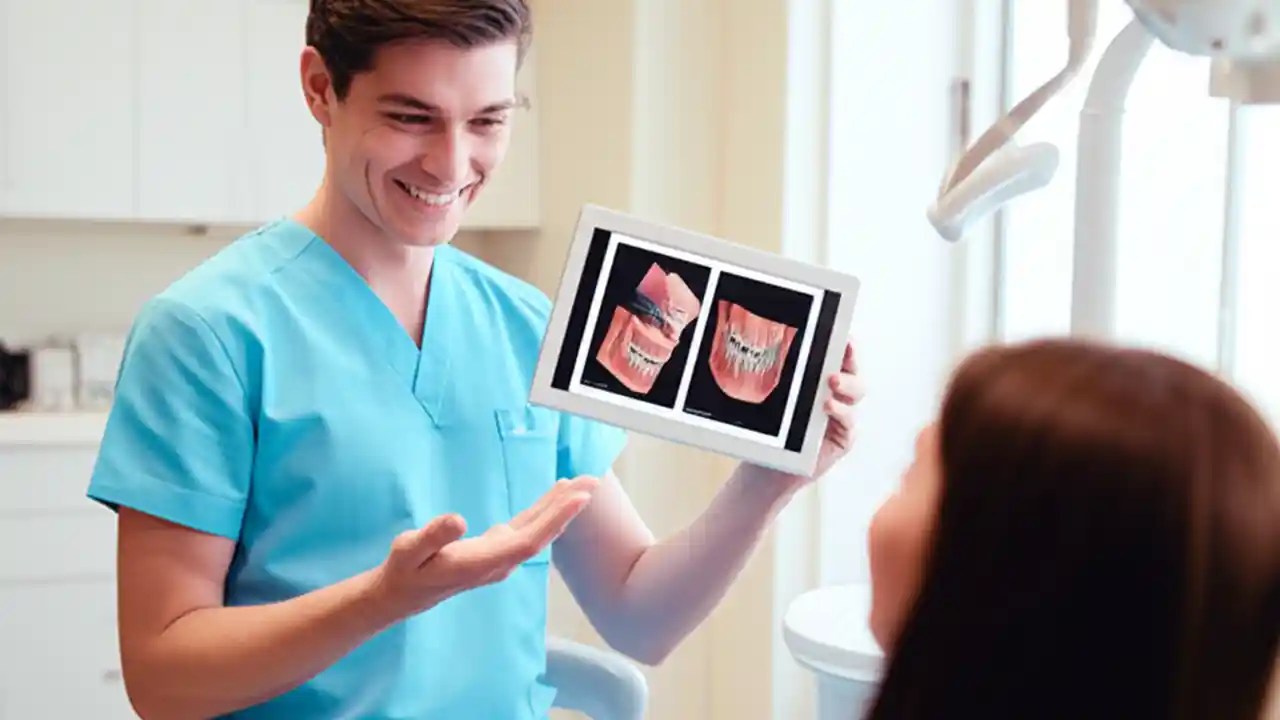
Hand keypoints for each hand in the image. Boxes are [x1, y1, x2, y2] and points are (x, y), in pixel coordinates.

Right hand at [369, 476, 599, 619]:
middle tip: (592, 480)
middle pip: (541, 534)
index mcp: (483, 562)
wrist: (400, 594)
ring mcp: (498, 558)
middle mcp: (498, 563)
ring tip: (579, 484)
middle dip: (567, 508)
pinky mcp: (494, 551)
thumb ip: (432, 536)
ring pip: (537, 531)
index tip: (578, 497)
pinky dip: (544, 513)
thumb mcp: (408, 551)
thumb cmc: (404, 571)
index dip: (555, 518)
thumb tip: (457, 521)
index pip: (528, 539)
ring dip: (559, 509)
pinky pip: (527, 530)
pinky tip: (553, 500)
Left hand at [750, 339, 863, 488]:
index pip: (838, 357)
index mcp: (819, 382)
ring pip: (856, 393)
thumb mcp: (773, 401)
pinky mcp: (843, 437)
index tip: (844, 333)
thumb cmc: (771, 433)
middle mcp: (835, 395)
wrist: (768, 469)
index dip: (845, 344)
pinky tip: (829, 406)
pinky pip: (849, 422)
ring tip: (832, 381)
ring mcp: (841, 416)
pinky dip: (841, 411)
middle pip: (853, 371)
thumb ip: (778, 379)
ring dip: (848, 383)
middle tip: (844, 351)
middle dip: (851, 358)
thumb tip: (763, 349)